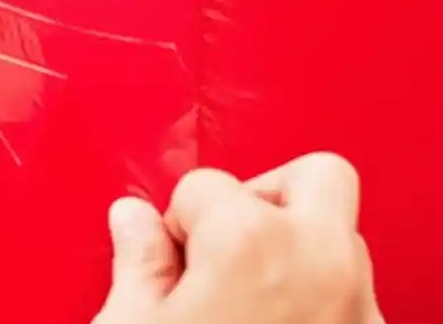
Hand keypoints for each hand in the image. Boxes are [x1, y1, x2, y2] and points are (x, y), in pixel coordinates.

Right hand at [95, 153, 383, 323]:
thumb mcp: (131, 323)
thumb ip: (136, 260)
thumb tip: (131, 220)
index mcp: (249, 240)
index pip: (205, 182)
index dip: (178, 217)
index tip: (171, 253)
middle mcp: (317, 260)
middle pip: (313, 176)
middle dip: (263, 197)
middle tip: (223, 238)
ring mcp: (355, 302)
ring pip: (338, 234)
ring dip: (293, 246)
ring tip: (244, 286)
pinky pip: (350, 288)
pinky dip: (316, 291)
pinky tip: (273, 313)